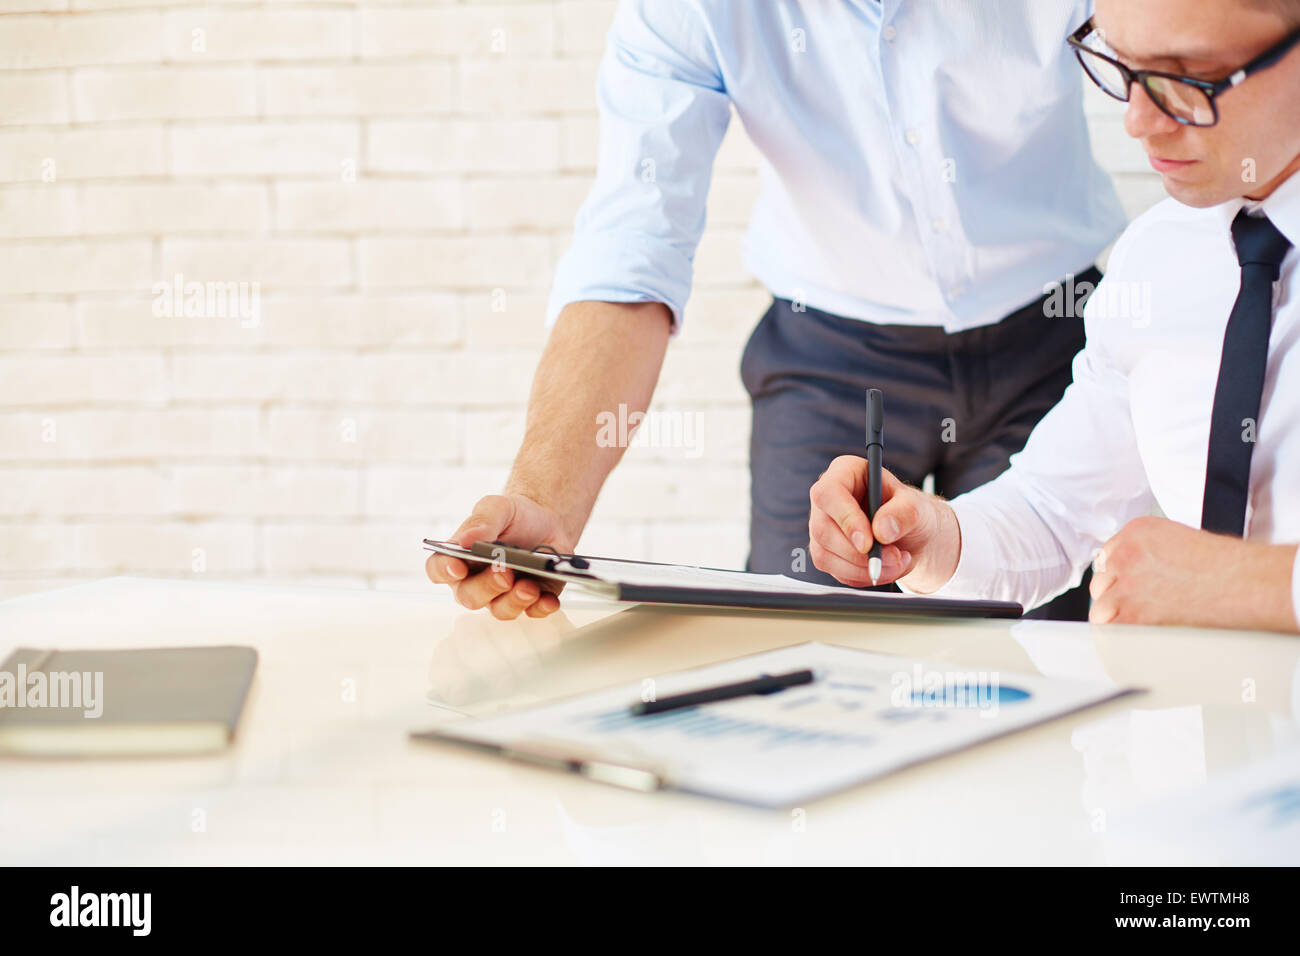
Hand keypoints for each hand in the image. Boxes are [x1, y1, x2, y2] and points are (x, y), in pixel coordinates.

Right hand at [426, 493, 573, 619]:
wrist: (548, 523)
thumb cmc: (514, 516)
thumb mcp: (497, 507)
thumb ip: (482, 521)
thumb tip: (466, 540)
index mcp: (460, 557)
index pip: (439, 569)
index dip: (444, 571)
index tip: (457, 567)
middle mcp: (476, 581)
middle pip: (469, 596)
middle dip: (486, 587)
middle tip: (504, 573)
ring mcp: (503, 595)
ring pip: (500, 610)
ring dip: (514, 601)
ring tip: (530, 587)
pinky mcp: (530, 601)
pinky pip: (532, 612)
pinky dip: (541, 607)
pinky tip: (549, 599)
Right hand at [808, 456, 960, 591]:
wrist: (911, 535)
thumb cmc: (910, 512)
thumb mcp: (917, 507)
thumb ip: (903, 513)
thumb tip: (881, 531)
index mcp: (845, 472)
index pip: (829, 493)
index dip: (845, 519)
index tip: (868, 543)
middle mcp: (827, 499)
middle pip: (823, 529)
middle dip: (859, 553)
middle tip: (894, 558)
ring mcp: (822, 526)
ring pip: (825, 555)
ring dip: (864, 568)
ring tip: (898, 562)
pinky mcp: (825, 551)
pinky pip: (835, 571)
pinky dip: (862, 576)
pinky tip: (885, 568)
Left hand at [1090, 516, 1298, 631]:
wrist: (1243, 582)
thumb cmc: (1225, 565)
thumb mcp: (1178, 541)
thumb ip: (1150, 553)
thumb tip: (1139, 574)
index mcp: (1135, 533)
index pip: (1107, 558)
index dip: (1117, 577)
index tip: (1126, 586)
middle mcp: (1123, 556)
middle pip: (1100, 583)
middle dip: (1116, 596)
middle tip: (1139, 607)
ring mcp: (1124, 586)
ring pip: (1100, 610)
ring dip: (1117, 618)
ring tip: (1142, 624)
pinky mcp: (1131, 615)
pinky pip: (1109, 632)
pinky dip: (1120, 638)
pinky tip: (1136, 639)